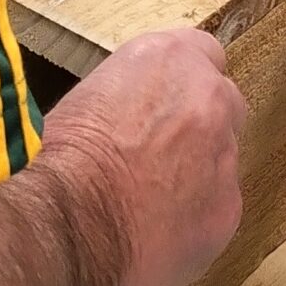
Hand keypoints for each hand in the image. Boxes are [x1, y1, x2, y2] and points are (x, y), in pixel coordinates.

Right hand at [36, 27, 246, 285]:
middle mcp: (208, 96)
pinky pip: (217, 208)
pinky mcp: (228, 208)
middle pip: (222, 104)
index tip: (164, 105)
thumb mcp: (89, 97)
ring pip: (222, 160)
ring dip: (197, 174)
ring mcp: (225, 152)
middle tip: (158, 156)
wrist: (62, 225)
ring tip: (148, 202)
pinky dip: (194, 219)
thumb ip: (132, 95)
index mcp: (169, 58)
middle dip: (198, 126)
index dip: (181, 84)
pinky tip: (154, 233)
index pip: (201, 52)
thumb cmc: (58, 160)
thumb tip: (135, 115)